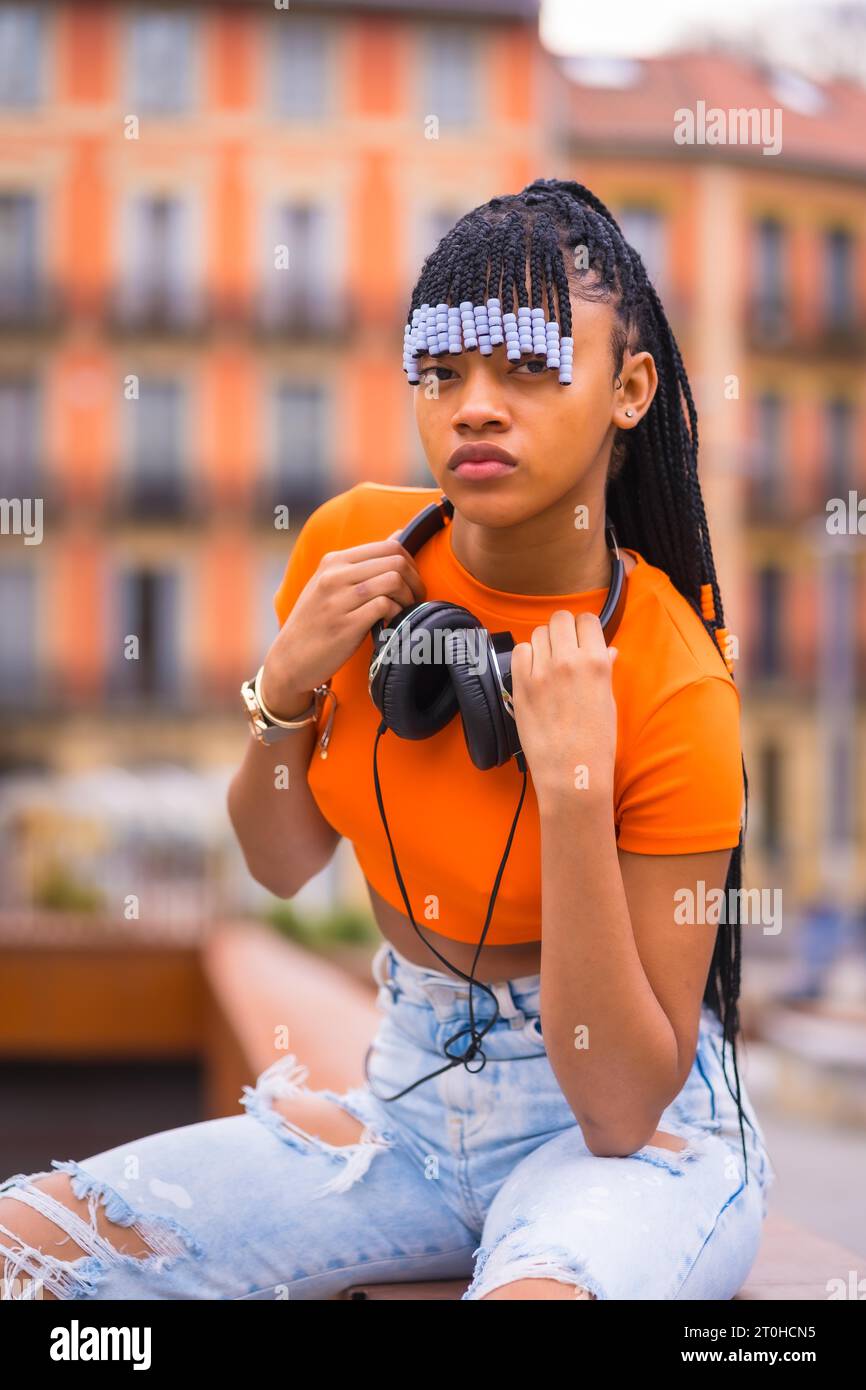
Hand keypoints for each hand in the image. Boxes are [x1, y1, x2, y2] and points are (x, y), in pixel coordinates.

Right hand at [261, 529, 425, 716]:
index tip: (412, 582)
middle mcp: (334, 576)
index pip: (388, 546)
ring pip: (393, 581)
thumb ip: (363, 562)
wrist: (289, 659)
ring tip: (404, 612)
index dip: (410, 563)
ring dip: (408, 598)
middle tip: (415, 599)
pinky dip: (397, 615)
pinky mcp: (345, 625)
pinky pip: (385, 607)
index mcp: (333, 561)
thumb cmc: (316, 622)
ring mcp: (338, 600)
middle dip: (415, 581)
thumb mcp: (331, 584)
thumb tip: (398, 535)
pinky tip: (391, 624)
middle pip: (395, 562)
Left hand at [510, 610, 618, 812]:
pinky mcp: (521, 685)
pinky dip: (526, 658)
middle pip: (559, 619)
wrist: (572, 772)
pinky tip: (533, 673)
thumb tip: (607, 650)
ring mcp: (542, 672)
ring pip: (538, 633)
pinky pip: (520, 652)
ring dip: (544, 643)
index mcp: (596, 663)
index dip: (583, 628)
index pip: (586, 620)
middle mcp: (569, 661)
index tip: (581, 638)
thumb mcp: (608, 701)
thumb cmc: (596, 742)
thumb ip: (604, 669)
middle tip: (564, 647)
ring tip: (548, 663)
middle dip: (563, 630)